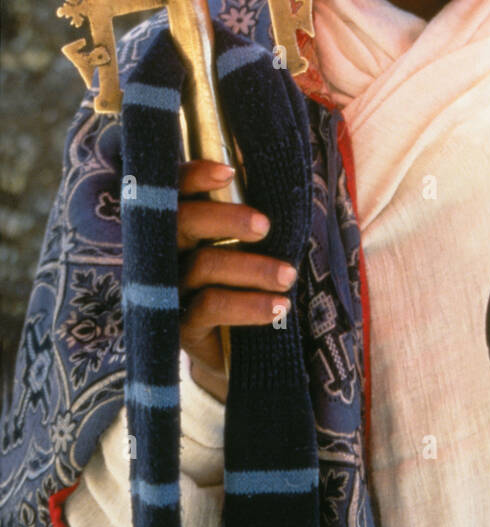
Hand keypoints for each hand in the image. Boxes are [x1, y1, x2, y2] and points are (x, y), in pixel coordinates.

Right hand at [178, 160, 295, 401]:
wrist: (229, 353)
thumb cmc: (238, 286)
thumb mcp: (242, 251)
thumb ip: (247, 223)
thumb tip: (283, 188)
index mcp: (176, 226)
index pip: (174, 191)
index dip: (193, 177)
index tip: (228, 173)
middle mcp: (163, 253)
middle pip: (183, 221)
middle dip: (227, 219)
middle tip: (265, 227)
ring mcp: (167, 290)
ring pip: (204, 265)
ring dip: (253, 268)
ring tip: (288, 276)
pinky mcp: (177, 326)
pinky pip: (211, 306)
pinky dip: (249, 305)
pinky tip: (278, 307)